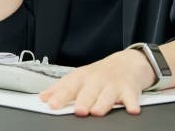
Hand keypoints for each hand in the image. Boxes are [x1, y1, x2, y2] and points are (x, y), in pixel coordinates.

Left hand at [38, 49, 155, 116]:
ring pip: (108, 95)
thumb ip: (60, 89)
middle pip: (88, 92)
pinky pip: (131, 97)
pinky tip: (131, 109)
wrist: (127, 62)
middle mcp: (97, 80)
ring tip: (97, 111)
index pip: (68, 87)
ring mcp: (113, 84)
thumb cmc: (99, 73)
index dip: (59, 96)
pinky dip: (132, 103)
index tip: (52, 104)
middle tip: (78, 110)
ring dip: (103, 103)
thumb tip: (43, 97)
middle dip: (83, 101)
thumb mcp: (79, 77)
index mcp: (82, 78)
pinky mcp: (129, 89)